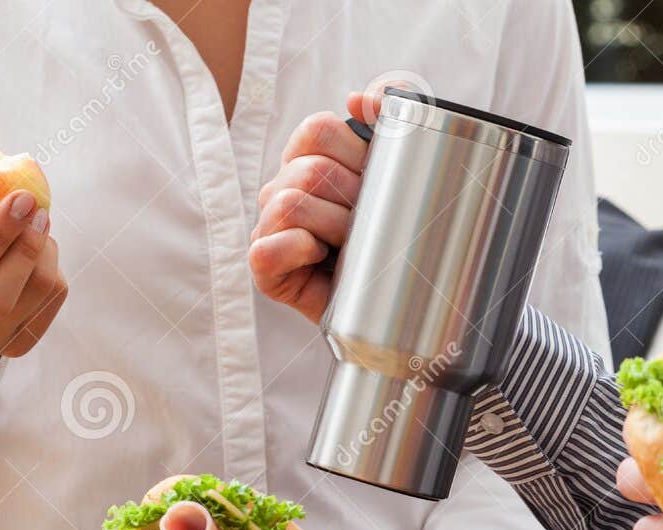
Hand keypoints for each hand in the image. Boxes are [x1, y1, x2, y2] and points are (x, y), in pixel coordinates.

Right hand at [250, 90, 382, 321]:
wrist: (390, 300)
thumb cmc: (387, 237)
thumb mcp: (396, 175)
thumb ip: (388, 122)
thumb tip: (362, 97)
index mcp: (308, 159)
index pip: (318, 129)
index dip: (355, 152)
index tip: (375, 180)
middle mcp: (282, 188)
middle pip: (310, 169)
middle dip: (352, 198)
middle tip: (370, 222)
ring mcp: (270, 227)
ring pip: (291, 203)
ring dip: (334, 226)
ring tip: (351, 245)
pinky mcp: (265, 268)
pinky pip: (267, 248)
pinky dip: (297, 249)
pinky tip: (319, 256)